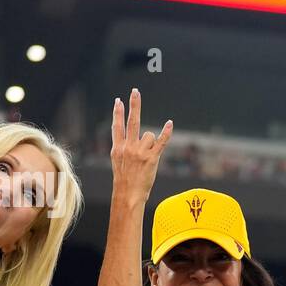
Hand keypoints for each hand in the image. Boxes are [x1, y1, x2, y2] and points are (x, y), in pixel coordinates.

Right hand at [110, 89, 171, 206]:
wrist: (128, 194)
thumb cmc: (124, 179)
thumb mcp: (116, 161)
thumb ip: (120, 147)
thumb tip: (121, 136)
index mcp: (117, 147)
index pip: (117, 126)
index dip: (117, 112)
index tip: (118, 100)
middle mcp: (128, 147)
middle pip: (132, 121)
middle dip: (133, 105)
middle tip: (135, 91)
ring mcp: (140, 152)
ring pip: (149, 135)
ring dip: (151, 142)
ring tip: (146, 157)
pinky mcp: (152, 157)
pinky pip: (161, 141)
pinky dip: (166, 132)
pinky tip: (169, 123)